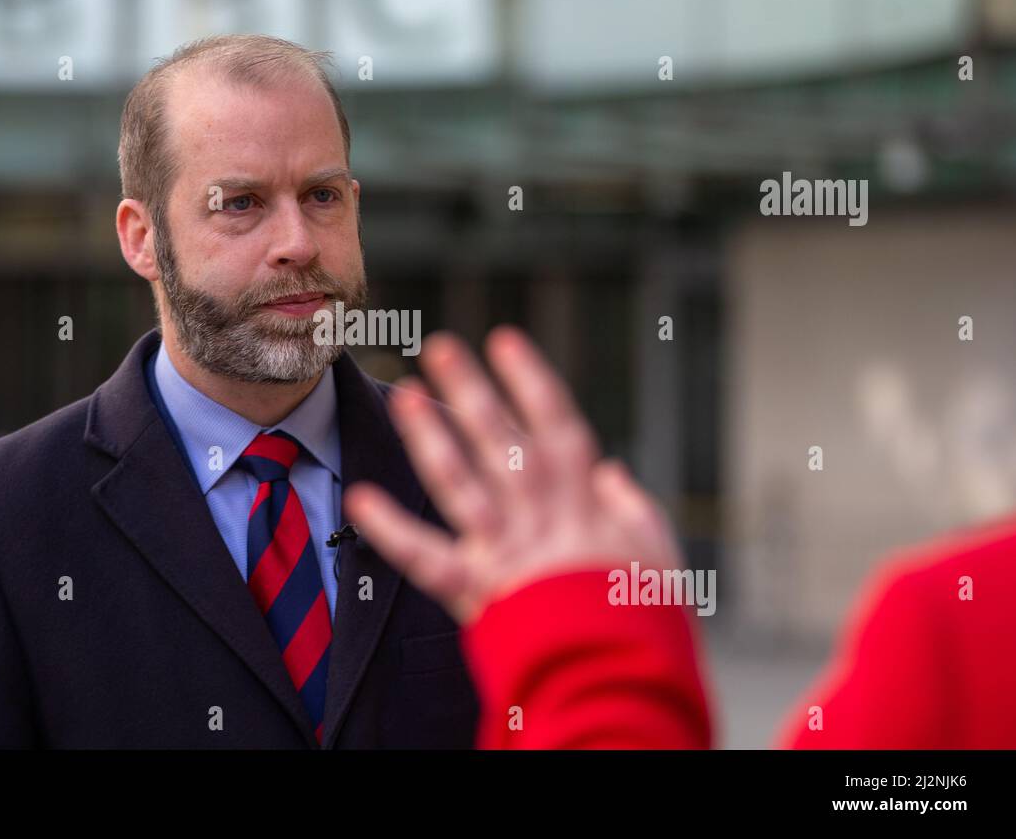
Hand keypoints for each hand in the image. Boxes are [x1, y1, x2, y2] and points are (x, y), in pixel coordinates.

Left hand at [343, 325, 679, 624]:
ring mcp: (505, 551)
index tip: (504, 339)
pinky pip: (427, 558)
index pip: (556, 425)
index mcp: (585, 503)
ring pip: (460, 482)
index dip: (530, 380)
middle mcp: (540, 516)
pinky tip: (358, 499)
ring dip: (429, 438)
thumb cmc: (643, 617)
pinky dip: (390, 530)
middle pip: (500, 441)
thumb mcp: (657, 554)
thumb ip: (633, 507)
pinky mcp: (478, 592)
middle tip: (438, 345)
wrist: (619, 677)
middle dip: (469, 390)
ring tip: (404, 396)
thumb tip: (613, 471)